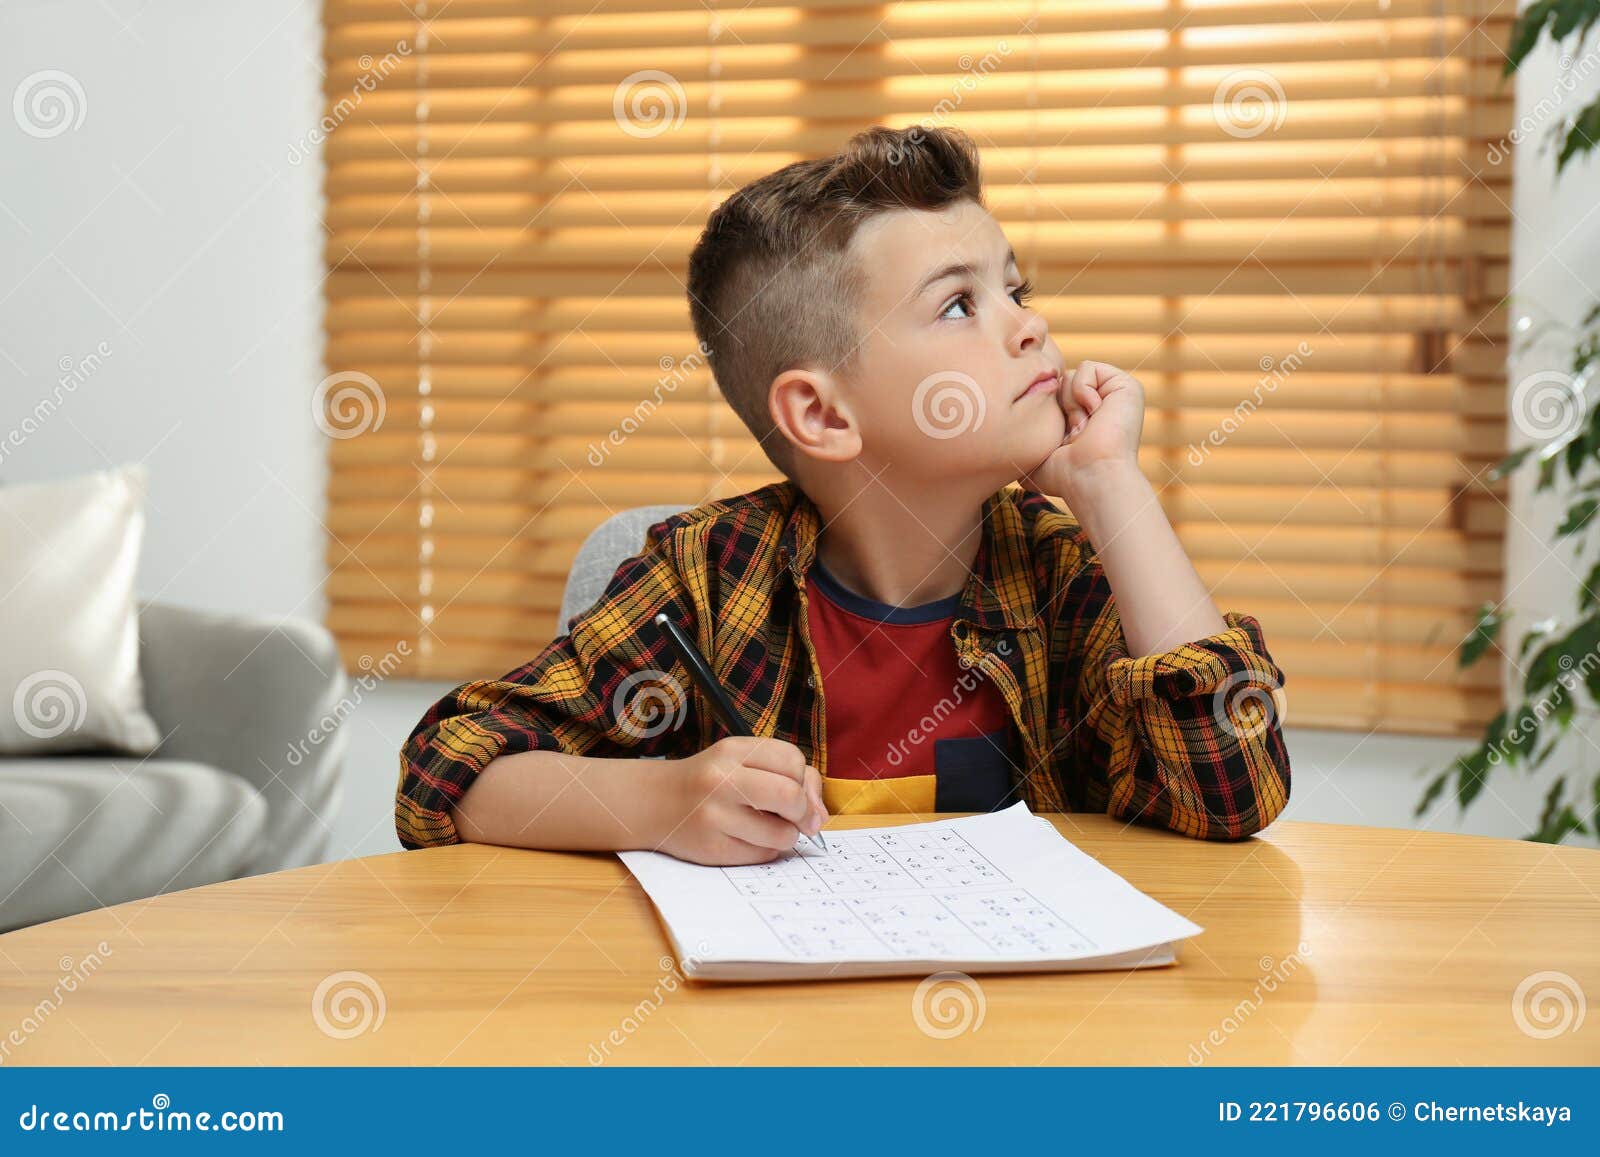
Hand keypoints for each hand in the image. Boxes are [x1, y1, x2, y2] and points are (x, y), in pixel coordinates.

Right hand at [656, 736, 826, 865]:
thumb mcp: (743, 761)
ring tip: (770, 828)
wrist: (656, 802)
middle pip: (790, 796)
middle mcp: (721, 780)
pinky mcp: (711, 849)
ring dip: (787, 835)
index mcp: (733, 750)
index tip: (793, 787)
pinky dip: (766, 849)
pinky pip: (762, 855)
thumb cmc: (712, 781)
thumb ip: (789, 776)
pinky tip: (749, 838)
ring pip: (782, 834)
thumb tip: (820, 816)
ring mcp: (714, 816)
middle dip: (803, 811)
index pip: (793, 761)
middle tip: (796, 817)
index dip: (802, 779)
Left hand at [1020, 359, 1145, 499]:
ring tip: (1086, 427)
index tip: (1061, 440)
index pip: (1050, 397)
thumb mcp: (1034, 451)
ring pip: (1070, 376)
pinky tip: (1095, 414)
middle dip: (1059, 408)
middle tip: (1075, 435)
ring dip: (1071, 404)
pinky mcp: (1125, 384)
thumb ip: (1023, 430)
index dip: (1046, 413)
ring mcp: (1113, 395)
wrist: (1090, 476)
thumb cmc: (1063, 475)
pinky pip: (1086, 368)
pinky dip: (1082, 391)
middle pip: (1058, 384)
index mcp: (1082, 419)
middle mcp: (1099, 405)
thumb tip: (1010, 416)